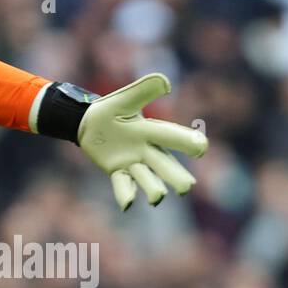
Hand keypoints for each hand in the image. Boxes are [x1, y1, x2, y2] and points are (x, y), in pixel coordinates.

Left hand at [76, 73, 207, 210]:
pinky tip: (128, 204)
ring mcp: (132, 162)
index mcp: (150, 131)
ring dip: (153, 188)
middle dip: (176, 176)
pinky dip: (126, 194)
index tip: (201, 147)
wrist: (87, 122)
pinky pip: (122, 184)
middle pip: (165, 165)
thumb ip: (144, 90)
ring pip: (147, 178)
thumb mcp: (125, 99)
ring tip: (157, 198)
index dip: (187, 141)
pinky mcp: (116, 170)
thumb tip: (165, 82)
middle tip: (186, 187)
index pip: (172, 137)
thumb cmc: (110, 109)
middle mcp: (146, 150)